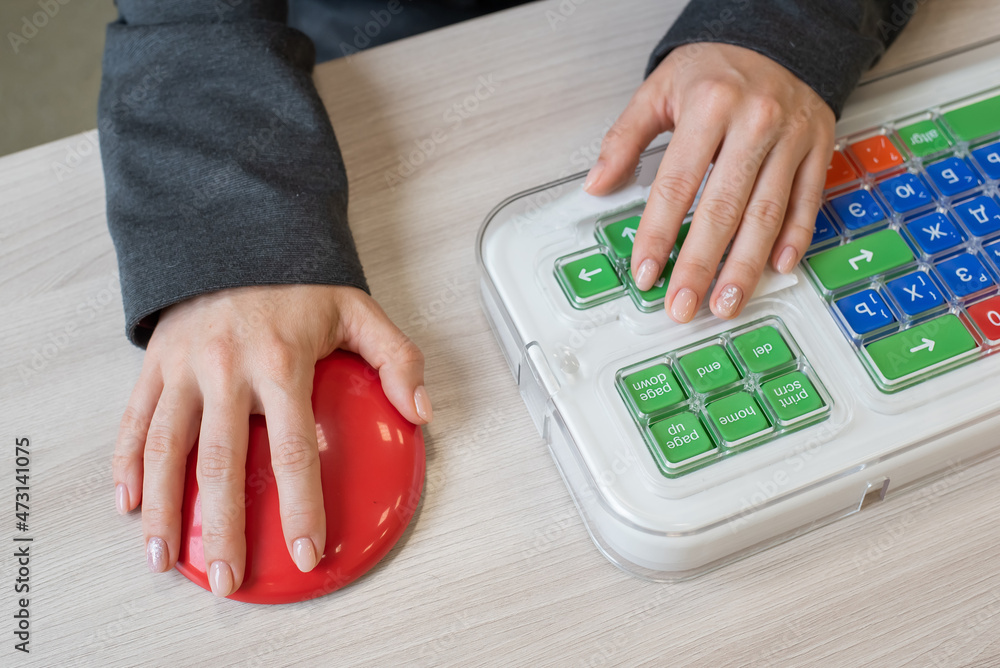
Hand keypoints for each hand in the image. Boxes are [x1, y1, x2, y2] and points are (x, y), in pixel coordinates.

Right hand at [111, 285, 430, 596]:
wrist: (237, 231)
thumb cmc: (300, 280)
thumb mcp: (359, 310)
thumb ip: (396, 358)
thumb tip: (420, 410)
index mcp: (280, 361)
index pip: (292, 448)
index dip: (300, 505)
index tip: (304, 551)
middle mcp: (226, 368)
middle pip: (220, 462)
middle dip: (223, 527)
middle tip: (229, 578)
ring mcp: (184, 366)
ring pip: (167, 449)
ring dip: (163, 509)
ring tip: (161, 557)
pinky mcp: (155, 363)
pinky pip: (135, 420)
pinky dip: (126, 464)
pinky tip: (127, 503)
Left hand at [584, 43, 835, 321]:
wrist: (778, 35)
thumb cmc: (717, 67)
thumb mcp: (659, 89)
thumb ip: (624, 138)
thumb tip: (597, 184)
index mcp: (710, 105)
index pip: (677, 184)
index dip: (659, 234)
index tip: (645, 271)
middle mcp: (755, 121)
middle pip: (724, 208)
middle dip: (700, 265)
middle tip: (683, 305)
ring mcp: (792, 137)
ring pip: (767, 214)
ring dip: (745, 266)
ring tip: (725, 302)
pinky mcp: (818, 148)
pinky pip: (807, 202)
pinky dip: (794, 239)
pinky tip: (776, 267)